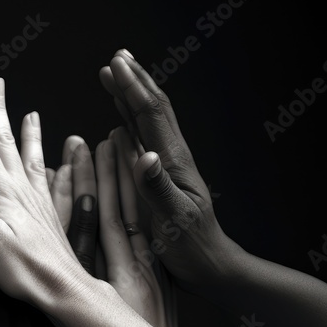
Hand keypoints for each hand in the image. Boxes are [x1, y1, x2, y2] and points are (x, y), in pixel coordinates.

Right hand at [0, 77, 89, 308]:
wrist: (62, 288)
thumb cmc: (21, 269)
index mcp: (0, 189)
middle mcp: (20, 186)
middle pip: (4, 138)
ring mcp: (36, 197)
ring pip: (27, 152)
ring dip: (23, 128)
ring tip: (25, 109)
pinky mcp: (47, 210)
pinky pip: (46, 174)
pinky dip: (46, 158)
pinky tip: (52, 154)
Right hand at [98, 51, 238, 292]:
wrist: (212, 268)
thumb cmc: (193, 249)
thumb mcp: (174, 221)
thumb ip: (156, 187)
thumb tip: (142, 154)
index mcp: (173, 162)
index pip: (151, 114)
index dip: (133, 87)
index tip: (114, 64)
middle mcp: (171, 158)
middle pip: (152, 109)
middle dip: (134, 81)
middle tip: (117, 57)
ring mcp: (166, 168)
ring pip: (147, 123)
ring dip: (131, 97)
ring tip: (117, 77)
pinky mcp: (160, 180)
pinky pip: (142, 143)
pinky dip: (129, 124)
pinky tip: (120, 124)